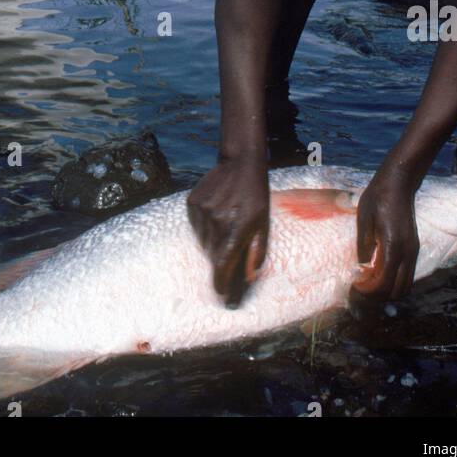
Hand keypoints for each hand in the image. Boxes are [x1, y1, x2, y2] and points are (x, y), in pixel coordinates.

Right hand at [187, 156, 268, 307]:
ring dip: (212, 241)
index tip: (221, 293)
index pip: (223, 265)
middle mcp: (217, 222)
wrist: (241, 163)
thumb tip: (248, 278)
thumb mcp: (263, 224)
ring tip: (225, 224)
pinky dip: (204, 226)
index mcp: (237, 229)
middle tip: (229, 249)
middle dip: (220, 258)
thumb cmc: (256, 196)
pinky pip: (196, 225)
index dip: (221, 283)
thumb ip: (256, 252)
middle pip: (213, 254)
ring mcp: (202, 212)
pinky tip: (216, 212)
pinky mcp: (193, 203)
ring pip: (203, 240)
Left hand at [352, 166, 418, 301]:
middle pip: (397, 291)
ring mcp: (413, 252)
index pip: (384, 283)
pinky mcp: (414, 248)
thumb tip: (361, 268)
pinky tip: (380, 271)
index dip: (369, 291)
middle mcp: (407, 253)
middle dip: (379, 295)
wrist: (399, 184)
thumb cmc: (378, 198)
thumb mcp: (364, 220)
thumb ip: (363, 246)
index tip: (355, 286)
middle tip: (362, 287)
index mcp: (393, 246)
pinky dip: (395, 281)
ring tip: (370, 281)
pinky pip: (408, 275)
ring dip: (389, 290)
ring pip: (406, 286)